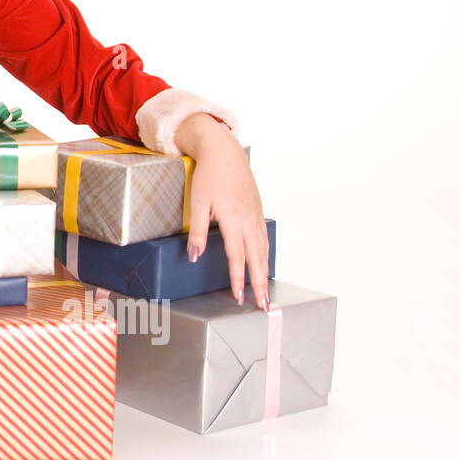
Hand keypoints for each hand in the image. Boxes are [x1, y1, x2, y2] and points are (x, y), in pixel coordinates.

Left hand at [175, 114, 269, 309]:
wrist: (225, 153)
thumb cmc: (209, 176)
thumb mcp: (198, 203)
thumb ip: (197, 232)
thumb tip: (194, 256)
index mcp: (233, 220)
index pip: (237, 257)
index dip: (238, 279)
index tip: (238, 297)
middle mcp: (249, 221)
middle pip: (256, 259)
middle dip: (259, 284)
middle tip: (264, 306)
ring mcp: (256, 216)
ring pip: (263, 251)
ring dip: (264, 274)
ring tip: (265, 293)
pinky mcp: (258, 212)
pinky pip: (264, 240)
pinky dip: (265, 256)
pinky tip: (264, 265)